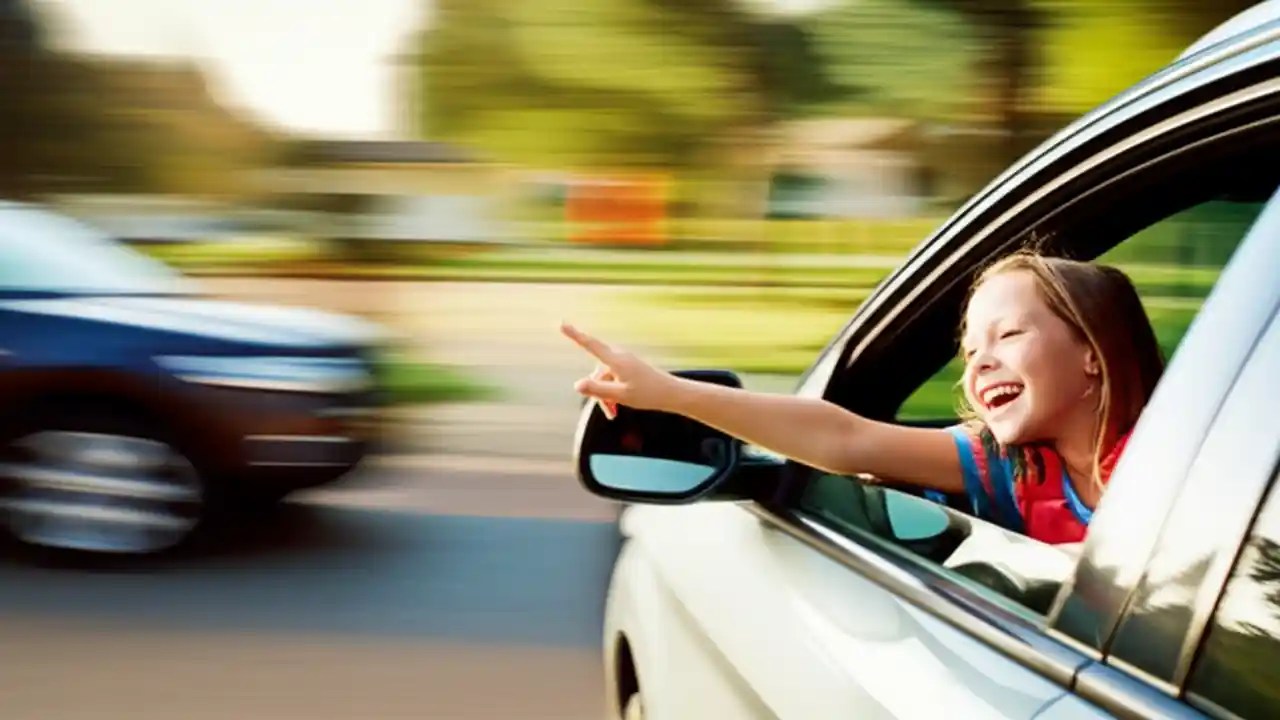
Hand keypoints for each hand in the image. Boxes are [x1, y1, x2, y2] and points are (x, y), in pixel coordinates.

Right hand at [561, 322, 680, 418]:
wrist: (672, 393)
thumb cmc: (648, 394)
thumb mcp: (620, 395)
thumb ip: (598, 390)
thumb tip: (577, 385)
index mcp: (616, 360)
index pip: (590, 345)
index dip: (575, 335)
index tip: (561, 324)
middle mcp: (619, 358)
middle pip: (597, 373)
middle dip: (597, 391)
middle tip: (609, 413)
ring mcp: (624, 363)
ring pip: (605, 378)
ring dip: (605, 395)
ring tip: (614, 413)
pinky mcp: (629, 369)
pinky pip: (613, 379)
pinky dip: (612, 392)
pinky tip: (617, 407)